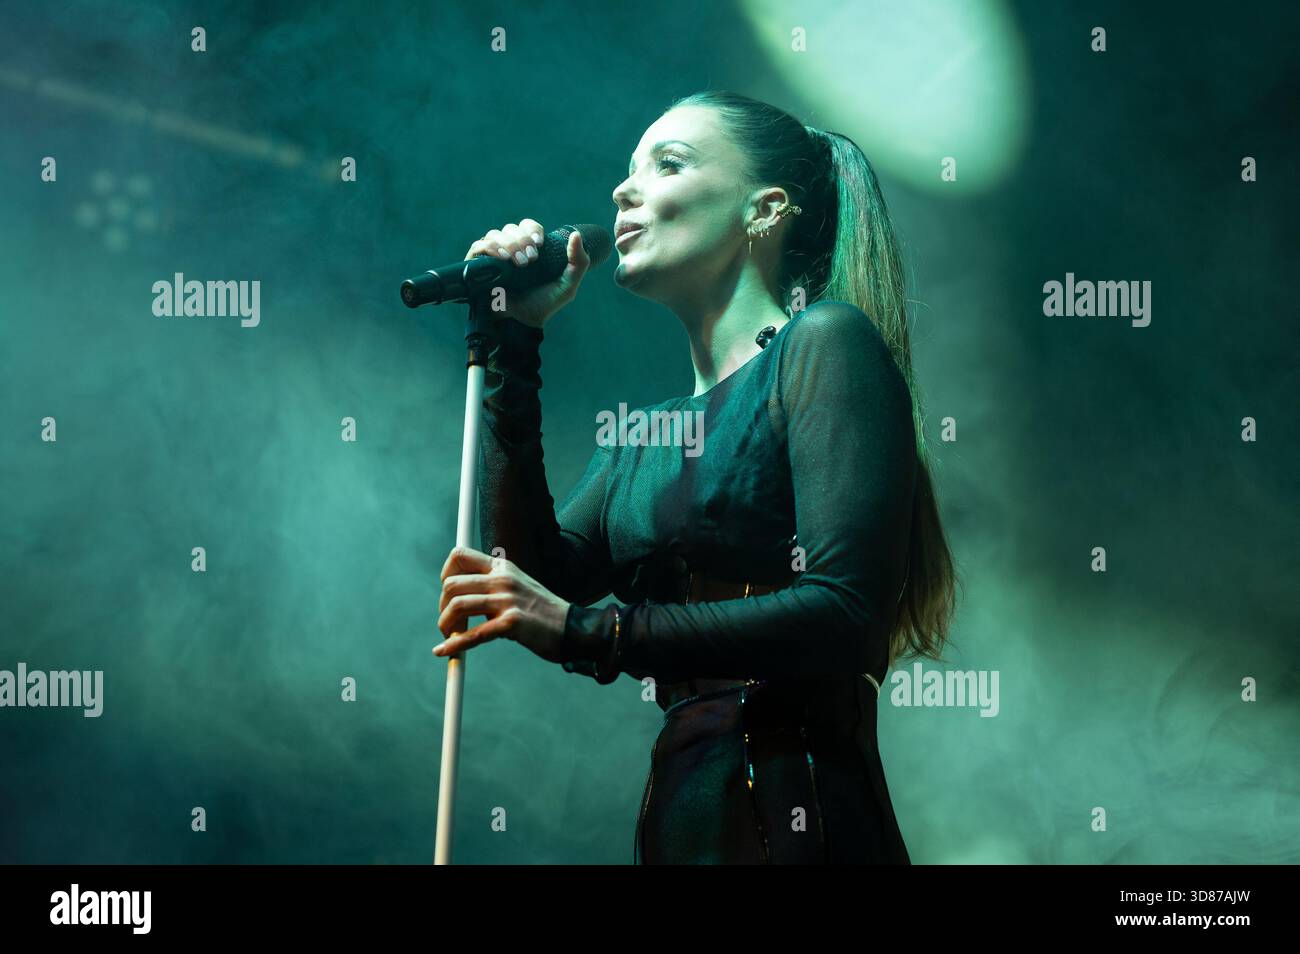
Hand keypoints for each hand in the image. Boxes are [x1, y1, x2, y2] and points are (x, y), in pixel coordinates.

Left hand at [435, 545, 571, 662]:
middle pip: (451, 584)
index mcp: (503, 567)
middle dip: (442, 606)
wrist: (573, 629)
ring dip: (445, 625)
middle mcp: (503, 579)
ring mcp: (508, 600)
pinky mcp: (512, 623)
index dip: (445, 574)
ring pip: (457, 606)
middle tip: (448, 624)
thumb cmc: (542, 613)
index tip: (447, 595)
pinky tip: (444, 652)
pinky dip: (454, 645)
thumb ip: (493, 586)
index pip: (459, 555)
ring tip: (450, 638)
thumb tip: (459, 597)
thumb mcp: (518, 588)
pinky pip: (473, 634)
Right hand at [463, 218, 590, 329]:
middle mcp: (510, 250)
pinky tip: (502, 258)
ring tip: (517, 263)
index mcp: (529, 249)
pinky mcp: (478, 266)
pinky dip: (489, 247)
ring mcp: (493, 258)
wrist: (522, 324)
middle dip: (522, 241)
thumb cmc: (544, 305)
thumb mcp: (568, 284)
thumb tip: (575, 234)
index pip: (527, 226)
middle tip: (530, 260)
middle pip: (510, 229)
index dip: (532, 230)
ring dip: (508, 244)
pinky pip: (478, 246)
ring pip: (494, 235)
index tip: (539, 243)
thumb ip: (579, 262)